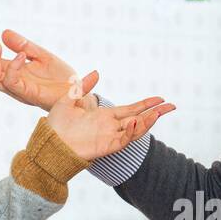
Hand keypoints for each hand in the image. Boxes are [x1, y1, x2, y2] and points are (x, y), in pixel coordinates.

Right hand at [0, 30, 98, 110]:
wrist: (80, 92)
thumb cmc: (61, 77)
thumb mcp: (41, 55)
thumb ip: (24, 45)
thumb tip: (4, 33)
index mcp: (13, 73)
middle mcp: (12, 83)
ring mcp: (19, 90)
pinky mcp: (30, 94)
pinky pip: (14, 83)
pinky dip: (13, 68)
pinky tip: (19, 56)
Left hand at [46, 94, 175, 160]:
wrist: (48, 142)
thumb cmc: (56, 125)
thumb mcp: (69, 100)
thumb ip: (83, 87)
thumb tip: (96, 72)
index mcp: (105, 116)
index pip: (131, 109)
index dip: (146, 104)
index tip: (160, 99)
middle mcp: (111, 127)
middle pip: (139, 119)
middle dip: (156, 113)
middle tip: (172, 106)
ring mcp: (110, 137)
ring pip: (135, 130)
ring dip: (147, 122)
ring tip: (158, 113)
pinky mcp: (106, 146)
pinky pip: (123, 140)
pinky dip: (131, 132)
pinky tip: (136, 121)